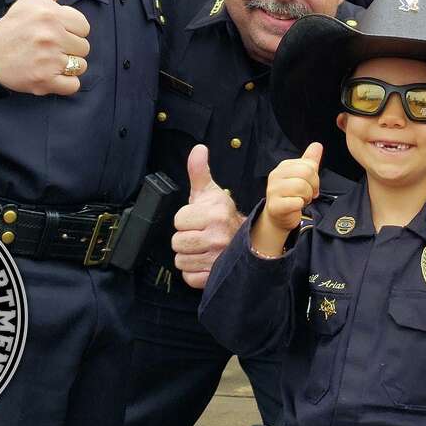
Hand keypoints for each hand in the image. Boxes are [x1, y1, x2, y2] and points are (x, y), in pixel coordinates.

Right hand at [0, 0, 90, 95]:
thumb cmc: (15, 25)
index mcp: (50, 14)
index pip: (84, 26)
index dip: (71, 30)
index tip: (53, 31)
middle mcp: (50, 35)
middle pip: (84, 47)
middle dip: (69, 48)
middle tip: (46, 47)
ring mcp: (47, 59)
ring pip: (80, 66)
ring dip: (67, 66)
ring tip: (46, 60)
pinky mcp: (44, 81)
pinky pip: (73, 85)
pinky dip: (64, 84)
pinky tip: (47, 74)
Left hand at [171, 145, 243, 287]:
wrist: (248, 241)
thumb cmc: (223, 215)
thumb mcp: (211, 192)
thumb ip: (199, 171)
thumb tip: (198, 149)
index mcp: (216, 213)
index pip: (178, 220)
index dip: (185, 220)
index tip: (198, 219)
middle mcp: (218, 236)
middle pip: (177, 242)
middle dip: (185, 238)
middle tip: (200, 234)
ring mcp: (217, 258)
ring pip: (180, 260)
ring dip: (188, 255)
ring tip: (202, 248)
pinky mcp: (214, 276)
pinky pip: (188, 277)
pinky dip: (193, 272)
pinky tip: (204, 261)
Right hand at [260, 143, 322, 233]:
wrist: (279, 216)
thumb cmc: (292, 195)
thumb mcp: (302, 176)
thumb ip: (309, 161)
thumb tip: (318, 145)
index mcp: (284, 166)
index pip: (309, 165)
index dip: (315, 178)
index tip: (310, 186)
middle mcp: (275, 175)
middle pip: (306, 173)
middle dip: (312, 187)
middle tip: (307, 195)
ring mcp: (273, 190)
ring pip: (301, 187)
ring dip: (306, 197)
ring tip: (301, 200)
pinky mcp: (274, 206)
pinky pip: (296, 202)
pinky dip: (300, 205)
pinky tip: (296, 207)